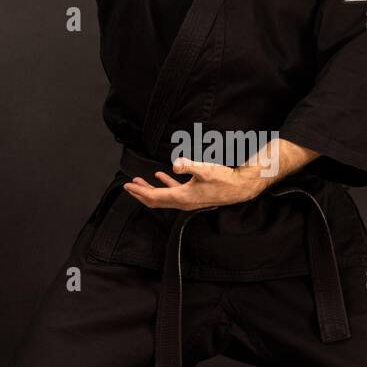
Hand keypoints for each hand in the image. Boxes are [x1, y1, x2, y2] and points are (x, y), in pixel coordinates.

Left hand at [123, 158, 265, 210]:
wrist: (239, 188)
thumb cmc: (223, 179)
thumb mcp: (205, 169)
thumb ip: (189, 165)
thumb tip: (175, 164)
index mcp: (182, 197)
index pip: (155, 197)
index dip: (140, 191)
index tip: (128, 185)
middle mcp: (183, 202)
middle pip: (156, 201)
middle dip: (140, 193)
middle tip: (128, 186)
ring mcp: (188, 201)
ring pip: (163, 198)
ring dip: (150, 190)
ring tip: (139, 182)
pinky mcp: (193, 196)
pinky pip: (174, 193)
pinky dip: (165, 185)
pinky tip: (161, 176)